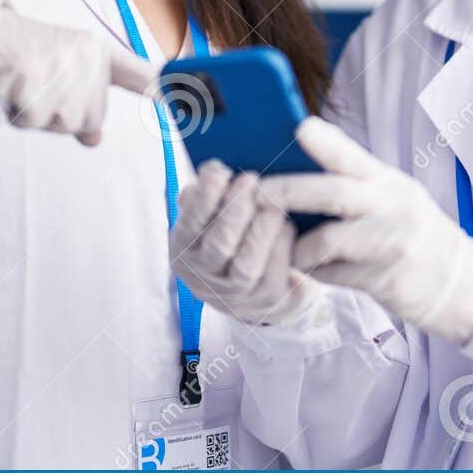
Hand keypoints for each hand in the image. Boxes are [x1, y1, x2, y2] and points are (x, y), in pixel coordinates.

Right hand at [0, 4, 156, 144]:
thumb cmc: (32, 56)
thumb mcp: (67, 71)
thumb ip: (86, 105)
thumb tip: (94, 140)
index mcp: (99, 52)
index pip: (139, 76)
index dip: (161, 91)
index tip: (179, 102)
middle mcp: (88, 58)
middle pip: (89, 119)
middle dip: (62, 115)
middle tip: (41, 87)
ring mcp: (63, 70)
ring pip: (62, 124)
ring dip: (39, 116)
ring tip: (26, 85)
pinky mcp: (36, 82)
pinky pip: (34, 122)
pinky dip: (19, 113)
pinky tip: (13, 88)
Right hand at [170, 160, 323, 325]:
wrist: (256, 284)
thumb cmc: (231, 233)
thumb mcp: (211, 212)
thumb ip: (208, 191)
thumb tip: (213, 170)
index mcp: (184, 251)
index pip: (188, 226)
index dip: (203, 200)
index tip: (219, 172)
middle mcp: (205, 279)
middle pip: (219, 246)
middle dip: (234, 210)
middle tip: (250, 179)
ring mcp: (237, 295)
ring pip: (247, 266)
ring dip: (261, 230)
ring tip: (273, 202)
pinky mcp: (268, 302)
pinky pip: (276, 275)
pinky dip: (281, 247)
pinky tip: (287, 224)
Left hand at [259, 118, 472, 344]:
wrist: (454, 279)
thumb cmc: (407, 227)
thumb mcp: (391, 194)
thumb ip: (353, 181)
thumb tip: (294, 165)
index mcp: (388, 181)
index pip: (354, 155)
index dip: (326, 141)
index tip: (298, 128)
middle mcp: (393, 207)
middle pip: (334, 193)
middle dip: (291, 191)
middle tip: (259, 194)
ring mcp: (391, 244)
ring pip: (328, 240)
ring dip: (297, 245)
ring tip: (285, 245)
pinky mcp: (386, 280)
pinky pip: (334, 275)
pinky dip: (314, 270)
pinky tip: (308, 267)